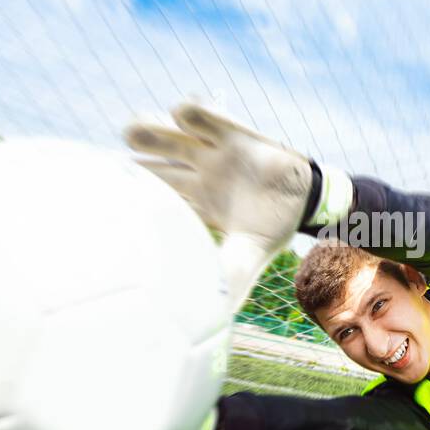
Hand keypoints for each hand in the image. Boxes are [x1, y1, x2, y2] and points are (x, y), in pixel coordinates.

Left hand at [124, 103, 312, 312]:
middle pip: (146, 158)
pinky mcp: (228, 130)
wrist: (306, 200)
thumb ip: (229, 276)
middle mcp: (192, 175)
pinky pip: (196, 114)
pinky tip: (187, 124)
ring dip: (146, 130)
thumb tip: (214, 314)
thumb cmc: (271, 228)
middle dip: (130, 160)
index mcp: (190, 203)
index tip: (123, 197)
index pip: (146, 195)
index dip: (128, 193)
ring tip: (140, 135)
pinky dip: (185, 115)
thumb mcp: (247, 255)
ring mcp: (207, 152)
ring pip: (162, 131)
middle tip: (127, 164)